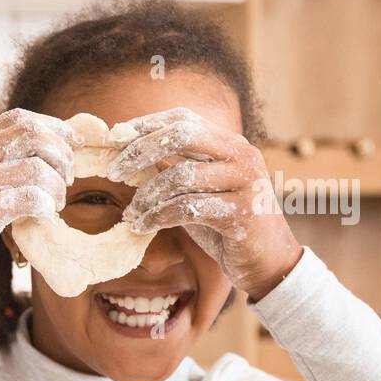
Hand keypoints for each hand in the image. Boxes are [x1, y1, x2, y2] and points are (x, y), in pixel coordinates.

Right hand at [0, 108, 80, 291]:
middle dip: (61, 154)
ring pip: (36, 169)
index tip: (73, 144)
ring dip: (58, 187)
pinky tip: (43, 218)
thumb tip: (46, 148)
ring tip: (56, 204)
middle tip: (68, 177)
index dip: (53, 127)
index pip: (17, 119)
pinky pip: (31, 200)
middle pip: (31, 134)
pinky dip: (46, 209)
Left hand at [109, 107, 302, 299]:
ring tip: (130, 213)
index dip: (147, 123)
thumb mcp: (199, 192)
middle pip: (182, 135)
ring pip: (180, 176)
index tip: (114, 136)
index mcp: (230, 144)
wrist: (268, 262)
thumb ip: (174, 172)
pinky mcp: (242, 212)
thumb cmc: (227, 226)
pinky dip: (157, 218)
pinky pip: (187, 209)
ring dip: (146, 196)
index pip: (184, 119)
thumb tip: (131, 155)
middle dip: (141, 151)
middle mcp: (241, 155)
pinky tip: (141, 227)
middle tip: (113, 171)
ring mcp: (245, 181)